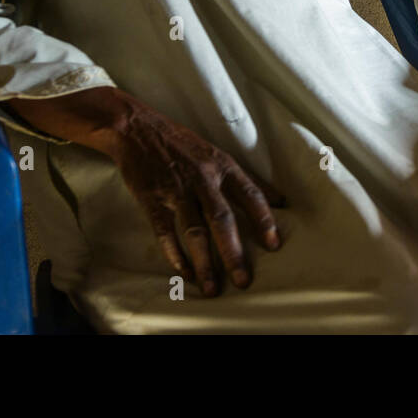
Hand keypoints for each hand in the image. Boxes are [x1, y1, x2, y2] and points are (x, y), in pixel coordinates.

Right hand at [101, 93, 285, 296]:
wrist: (137, 129)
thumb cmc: (182, 144)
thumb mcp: (218, 155)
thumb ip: (247, 180)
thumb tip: (280, 201)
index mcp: (222, 166)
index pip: (250, 194)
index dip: (263, 220)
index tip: (274, 246)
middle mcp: (202, 178)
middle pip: (222, 219)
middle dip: (233, 252)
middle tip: (243, 280)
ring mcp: (176, 189)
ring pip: (194, 230)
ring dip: (204, 262)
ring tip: (212, 288)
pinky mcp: (152, 198)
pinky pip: (164, 231)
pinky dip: (174, 254)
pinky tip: (184, 272)